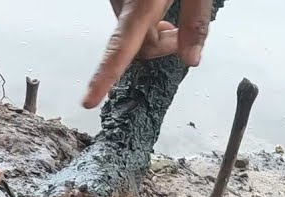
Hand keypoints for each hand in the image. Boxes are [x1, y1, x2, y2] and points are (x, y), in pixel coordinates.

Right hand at [83, 0, 211, 107]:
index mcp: (142, 1)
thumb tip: (190, 60)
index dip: (104, 76)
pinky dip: (145, 18)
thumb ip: (196, 22)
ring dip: (153, 32)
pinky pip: (128, 14)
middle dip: (159, 47)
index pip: (121, 47)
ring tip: (172, 14)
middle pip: (133, 44)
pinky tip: (160, 5)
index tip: (88, 99)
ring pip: (131, 30)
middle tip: (184, 37)